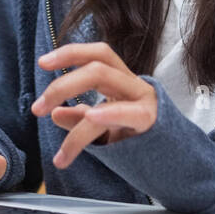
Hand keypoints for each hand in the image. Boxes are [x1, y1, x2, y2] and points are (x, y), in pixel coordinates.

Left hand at [31, 43, 157, 168]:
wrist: (176, 160)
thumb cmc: (139, 139)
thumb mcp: (105, 127)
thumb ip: (81, 119)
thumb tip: (55, 113)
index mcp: (121, 79)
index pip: (96, 54)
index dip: (70, 53)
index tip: (42, 63)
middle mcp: (132, 82)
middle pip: (96, 67)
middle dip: (62, 85)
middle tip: (38, 108)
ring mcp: (143, 98)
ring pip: (105, 83)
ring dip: (76, 114)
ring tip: (60, 150)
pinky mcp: (151, 119)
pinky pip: (128, 112)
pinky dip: (108, 112)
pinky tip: (90, 118)